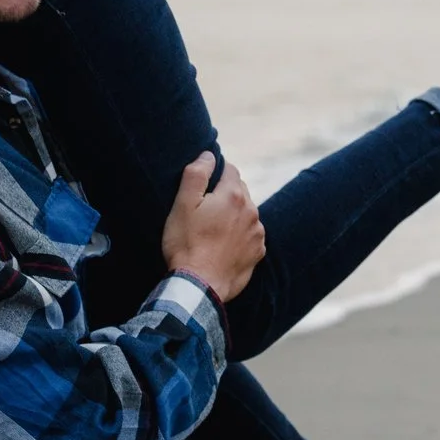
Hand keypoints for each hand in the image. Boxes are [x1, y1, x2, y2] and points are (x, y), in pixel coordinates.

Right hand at [160, 152, 264, 302]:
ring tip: (211, 232)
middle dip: (224, 195)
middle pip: (239, 191)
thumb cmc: (186, 243)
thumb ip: (196, 174)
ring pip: (246, 214)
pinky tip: (221, 246)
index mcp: (234, 195)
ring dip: (233, 216)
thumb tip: (209, 155)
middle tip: (202, 211)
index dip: (214, 173)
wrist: (198, 285)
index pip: (230, 169)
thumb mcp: (182, 204)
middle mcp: (252, 211)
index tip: (201, 187)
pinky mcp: (257, 253)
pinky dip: (239, 236)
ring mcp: (257, 234)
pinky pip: (250, 236)